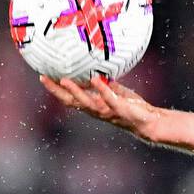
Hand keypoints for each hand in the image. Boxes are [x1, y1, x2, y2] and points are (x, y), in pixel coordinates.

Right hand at [39, 75, 161, 142]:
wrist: (150, 121)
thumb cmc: (131, 108)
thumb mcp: (114, 93)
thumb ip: (103, 85)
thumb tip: (93, 71)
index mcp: (94, 106)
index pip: (70, 98)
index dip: (56, 90)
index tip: (43, 77)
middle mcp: (97, 110)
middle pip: (72, 102)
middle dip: (57, 91)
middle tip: (44, 78)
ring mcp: (108, 110)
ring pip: (87, 102)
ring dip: (75, 91)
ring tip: (64, 80)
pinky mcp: (120, 109)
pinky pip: (109, 99)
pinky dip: (102, 89)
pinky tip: (95, 79)